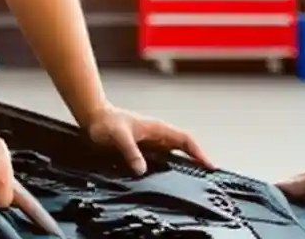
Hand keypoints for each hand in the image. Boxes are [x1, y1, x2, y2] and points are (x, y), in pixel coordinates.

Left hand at [81, 104, 214, 174]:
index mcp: (158, 129)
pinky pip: (161, 162)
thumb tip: (142, 170)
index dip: (199, 152)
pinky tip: (168, 184)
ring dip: (184, 168)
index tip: (210, 165)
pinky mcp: (144, 151)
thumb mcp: (119, 136)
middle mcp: (158, 136)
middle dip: (197, 163)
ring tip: (194, 186)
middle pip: (185, 150)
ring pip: (174, 156)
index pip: (185, 140)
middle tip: (209, 181)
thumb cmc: (106, 122)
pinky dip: (169, 171)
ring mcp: (152, 144)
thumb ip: (130, 151)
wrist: (94, 118)